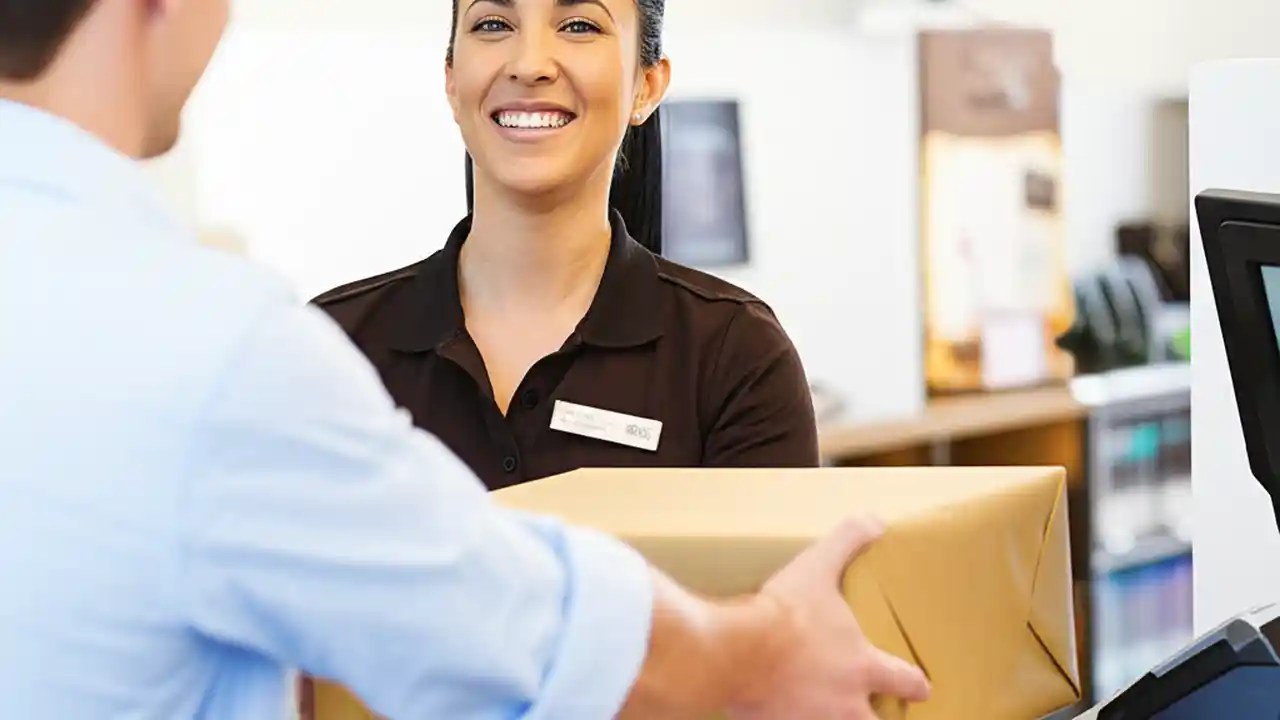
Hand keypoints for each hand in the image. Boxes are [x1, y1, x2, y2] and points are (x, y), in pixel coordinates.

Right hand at [728, 517, 930, 718]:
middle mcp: (844, 705)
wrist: (737, 651)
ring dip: (835, 719)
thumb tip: (875, 520)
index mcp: (862, 667)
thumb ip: (847, 541)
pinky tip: (782, 712)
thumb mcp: (817, 568)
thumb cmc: (784, 614)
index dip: (916, 683)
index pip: (906, 681)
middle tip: (873, 711)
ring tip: (825, 711)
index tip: (922, 685)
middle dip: (877, 719)